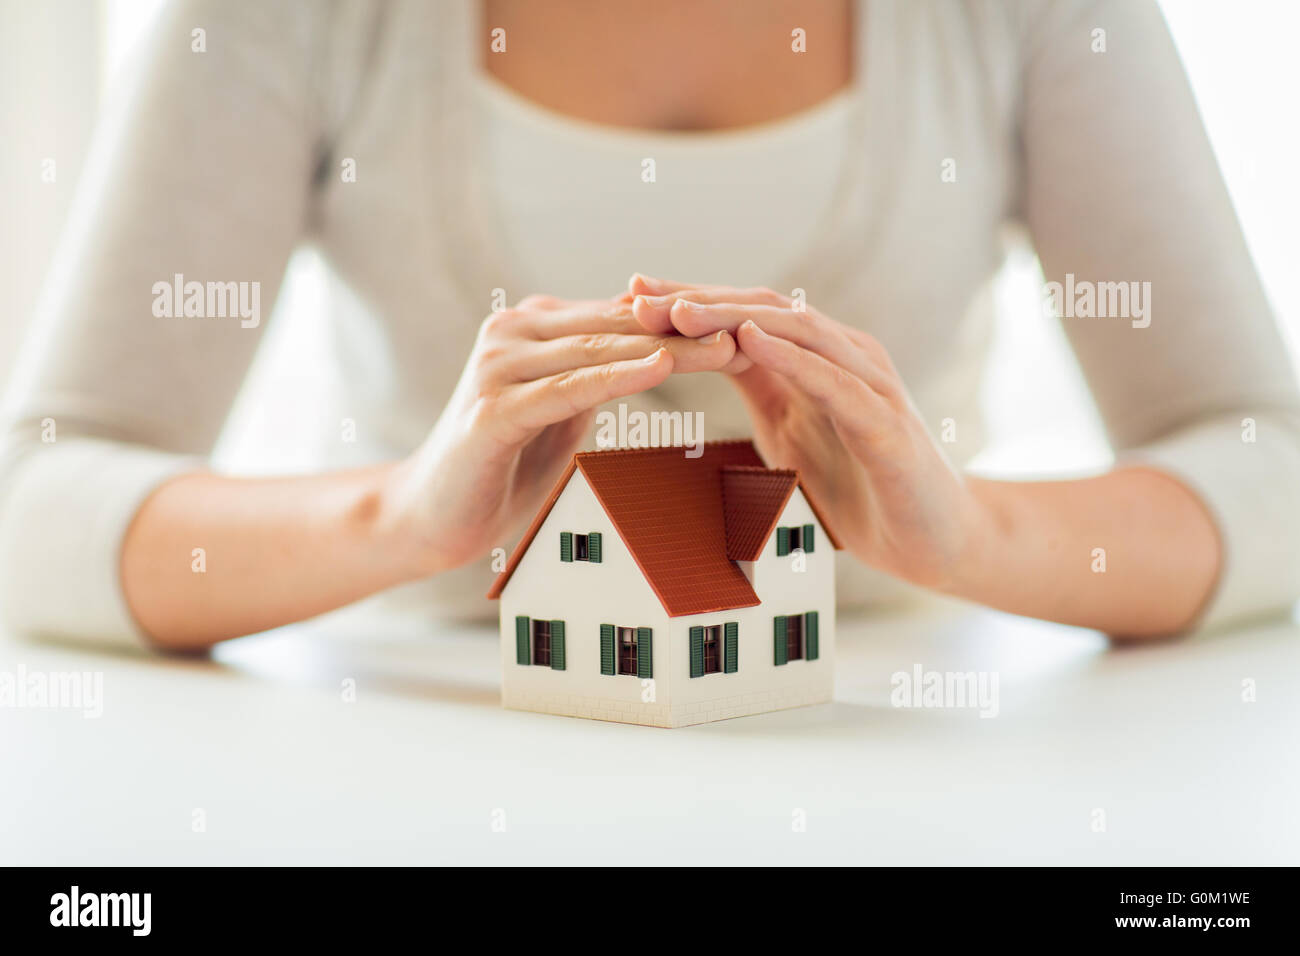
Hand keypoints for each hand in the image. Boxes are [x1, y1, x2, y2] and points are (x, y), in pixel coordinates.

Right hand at [379, 293, 736, 576]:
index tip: (744, 325)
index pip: (623, 316)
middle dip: (688, 329)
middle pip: (618, 325)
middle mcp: (511, 333)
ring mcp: (497, 368)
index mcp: (532, 328)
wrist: (429, 516)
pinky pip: (567, 389)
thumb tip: (657, 350)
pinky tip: (660, 369)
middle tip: (751, 331)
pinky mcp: (492, 411)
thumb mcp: (560, 410)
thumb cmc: (503, 466)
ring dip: (669, 349)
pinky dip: (616, 378)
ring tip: (725, 348)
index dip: (684, 320)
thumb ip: (595, 374)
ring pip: (599, 350)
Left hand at [629, 274, 987, 590]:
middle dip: (697, 302)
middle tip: (637, 296)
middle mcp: (845, 357)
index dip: (689, 302)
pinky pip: (834, 381)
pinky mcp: (886, 424)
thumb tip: (699, 355)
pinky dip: (791, 357)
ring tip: (678, 310)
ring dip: (733, 318)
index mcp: (816, 358)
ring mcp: (870, 385)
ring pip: (796, 334)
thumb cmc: (860, 483)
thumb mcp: (790, 427)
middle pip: (763, 311)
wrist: (932, 540)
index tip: (631, 294)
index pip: (745, 316)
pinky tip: (750, 341)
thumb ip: (757, 385)